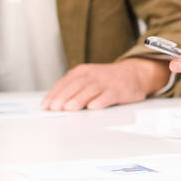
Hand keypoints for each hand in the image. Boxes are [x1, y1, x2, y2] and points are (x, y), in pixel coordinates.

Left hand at [41, 57, 169, 110]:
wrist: (134, 74)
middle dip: (64, 97)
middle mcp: (93, 75)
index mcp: (82, 72)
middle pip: (76, 85)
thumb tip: (54, 104)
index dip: (54, 94)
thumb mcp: (87, 79)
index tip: (46, 105)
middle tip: (55, 108)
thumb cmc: (106, 80)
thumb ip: (72, 89)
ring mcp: (107, 82)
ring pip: (91, 90)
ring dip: (79, 99)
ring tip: (69, 108)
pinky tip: (94, 107)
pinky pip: (109, 95)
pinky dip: (101, 101)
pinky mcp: (119, 90)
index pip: (65, 82)